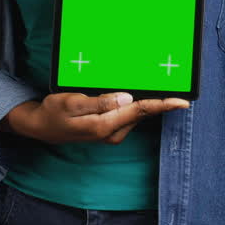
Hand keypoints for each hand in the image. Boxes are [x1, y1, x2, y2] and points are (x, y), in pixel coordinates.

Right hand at [3, 92, 188, 144]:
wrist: (43, 127)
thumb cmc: (55, 113)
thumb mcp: (73, 102)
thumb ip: (99, 101)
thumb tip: (126, 97)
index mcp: (105, 125)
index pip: (139, 111)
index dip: (162, 104)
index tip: (181, 102)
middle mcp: (112, 132)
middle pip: (143, 113)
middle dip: (161, 102)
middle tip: (180, 92)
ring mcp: (111, 132)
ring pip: (137, 114)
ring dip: (150, 103)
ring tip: (166, 91)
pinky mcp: (109, 128)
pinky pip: (129, 115)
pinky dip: (139, 105)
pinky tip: (142, 96)